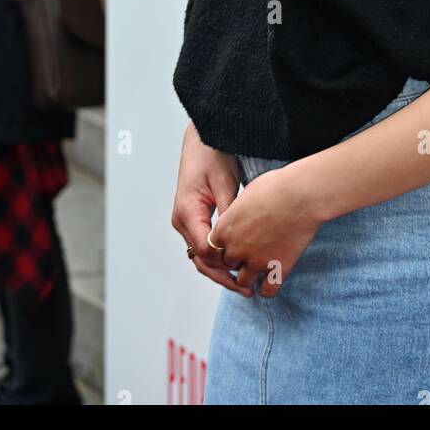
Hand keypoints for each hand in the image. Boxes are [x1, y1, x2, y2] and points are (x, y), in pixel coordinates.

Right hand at [171, 122, 254, 297]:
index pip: (205, 251)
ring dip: (221, 271)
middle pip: (201, 260)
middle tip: (247, 289)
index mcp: (187, 213)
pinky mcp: (193, 219)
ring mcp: (185, 221)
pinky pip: (203, 245)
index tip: (247, 273)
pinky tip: (236, 265)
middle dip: (223, 277)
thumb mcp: (225, 183)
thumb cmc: (213, 156)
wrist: (202, 140)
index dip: (226, 265)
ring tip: (243, 284)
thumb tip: (237, 242)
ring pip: (201, 256)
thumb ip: (229, 215)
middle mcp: (182, 221)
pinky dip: (218, 258)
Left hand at [207, 163, 322, 298]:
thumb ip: (237, 211)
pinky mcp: (276, 269)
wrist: (300, 195)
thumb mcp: (246, 194)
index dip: (224, 244)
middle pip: (228, 264)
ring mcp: (256, 262)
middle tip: (251, 249)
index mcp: (225, 229)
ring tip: (260, 266)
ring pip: (243, 281)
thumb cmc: (275, 187)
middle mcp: (236, 248)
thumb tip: (239, 214)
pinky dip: (269, 288)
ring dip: (250, 275)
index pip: (213, 248)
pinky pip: (267, 291)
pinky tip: (274, 278)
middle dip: (237, 258)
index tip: (235, 239)